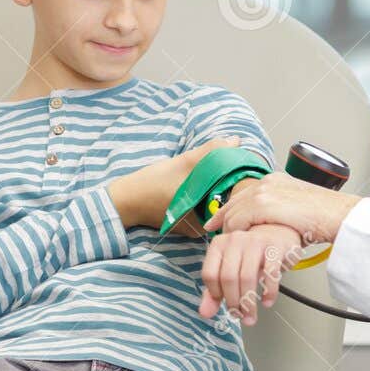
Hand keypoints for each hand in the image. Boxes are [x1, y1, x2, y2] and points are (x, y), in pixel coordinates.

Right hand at [107, 137, 242, 229]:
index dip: (242, 179)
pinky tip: (202, 182)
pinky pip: (205, 208)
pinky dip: (206, 195)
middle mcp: (205, 227)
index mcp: (207, 215)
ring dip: (218, 187)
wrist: (125, 201)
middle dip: (231, 182)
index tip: (244, 164)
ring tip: (218, 170)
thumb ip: (211, 151)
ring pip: (216, 204)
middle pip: (227, 201)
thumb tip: (236, 142)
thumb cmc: (153, 183)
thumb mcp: (183, 162)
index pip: (236, 198)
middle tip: (232, 163)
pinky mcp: (187, 226)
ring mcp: (196, 228)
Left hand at [198, 223, 304, 324]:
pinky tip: (267, 302)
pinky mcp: (275, 247)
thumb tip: (205, 313)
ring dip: (249, 303)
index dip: (215, 293)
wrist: (277, 231)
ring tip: (250, 316)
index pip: (210, 274)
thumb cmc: (250, 254)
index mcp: (219, 244)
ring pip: (247, 277)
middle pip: (228, 277)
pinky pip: (271, 274)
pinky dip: (269, 292)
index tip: (223, 303)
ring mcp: (256, 242)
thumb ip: (214, 291)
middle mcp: (235, 240)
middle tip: (238, 315)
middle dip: (233, 302)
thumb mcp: (229, 269)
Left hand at [203, 172, 363, 245]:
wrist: (337, 214)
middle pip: (234, 201)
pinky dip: (235, 234)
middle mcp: (267, 182)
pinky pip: (239, 221)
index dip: (228, 208)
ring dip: (230, 231)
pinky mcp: (263, 204)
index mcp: (276, 180)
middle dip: (222, 219)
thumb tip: (272, 222)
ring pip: (234, 212)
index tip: (217, 220)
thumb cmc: (325, 215)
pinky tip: (238, 244)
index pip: (244, 193)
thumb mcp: (299, 206)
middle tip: (216, 234)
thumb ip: (281, 209)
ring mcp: (264, 191)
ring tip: (230, 247)